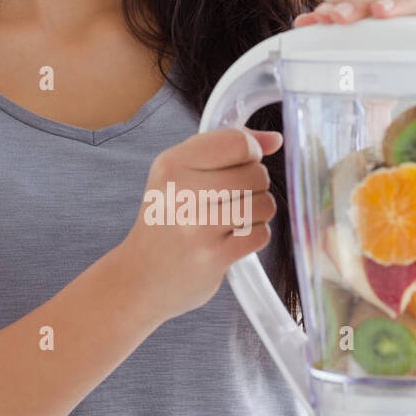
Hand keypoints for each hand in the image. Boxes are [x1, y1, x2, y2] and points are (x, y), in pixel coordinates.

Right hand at [120, 126, 281, 321]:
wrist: (141, 275)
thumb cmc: (167, 220)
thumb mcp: (180, 174)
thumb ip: (226, 148)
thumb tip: (274, 139)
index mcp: (172, 163)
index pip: (239, 142)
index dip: (251, 153)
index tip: (241, 165)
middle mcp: (182, 192)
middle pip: (256, 174)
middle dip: (255, 186)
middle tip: (232, 199)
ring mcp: (198, 226)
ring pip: (264, 204)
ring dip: (257, 213)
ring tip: (233, 220)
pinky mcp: (213, 255)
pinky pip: (261, 234)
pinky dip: (254, 236)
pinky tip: (233, 239)